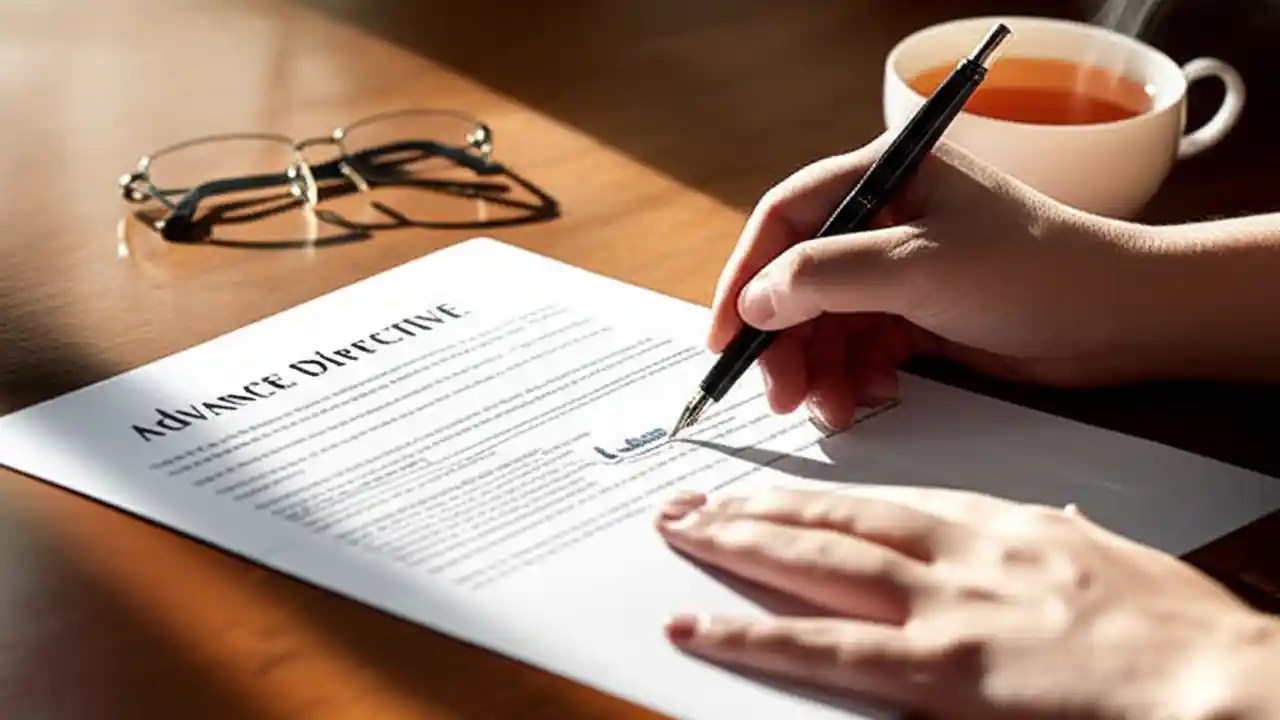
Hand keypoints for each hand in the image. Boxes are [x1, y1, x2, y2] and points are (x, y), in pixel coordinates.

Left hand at [656, 486, 1279, 719]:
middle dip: (758, 506)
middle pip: (837, 518)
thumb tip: (1043, 529)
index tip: (771, 490)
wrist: (1223, 678)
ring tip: (682, 532)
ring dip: (739, 545)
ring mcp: (945, 609)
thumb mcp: (1112, 561)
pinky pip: (826, 648)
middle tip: (695, 497)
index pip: (884, 499)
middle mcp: (961, 553)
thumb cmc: (1182, 631)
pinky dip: (754, 636)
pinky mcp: (941, 671)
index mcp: (1002, 526)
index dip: (817, 495)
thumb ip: (1053, 544)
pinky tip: (702, 627)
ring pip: (817, 564)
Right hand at [709, 137, 1170, 430]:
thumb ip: (824, 277)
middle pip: (800, 279)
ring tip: (827, 408)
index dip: (744, 276)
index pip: (786, 219)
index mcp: (886, 174)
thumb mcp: (918, 267)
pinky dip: (854, 375)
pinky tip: (866, 398)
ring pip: (827, 320)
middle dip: (784, 339)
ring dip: (818, 367)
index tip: (723, 335)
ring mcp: (903, 267)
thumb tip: (753, 300)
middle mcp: (887, 216)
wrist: (1121, 320)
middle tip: (778, 393)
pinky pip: (861, 345)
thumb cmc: (1035, 271)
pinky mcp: (920, 312)